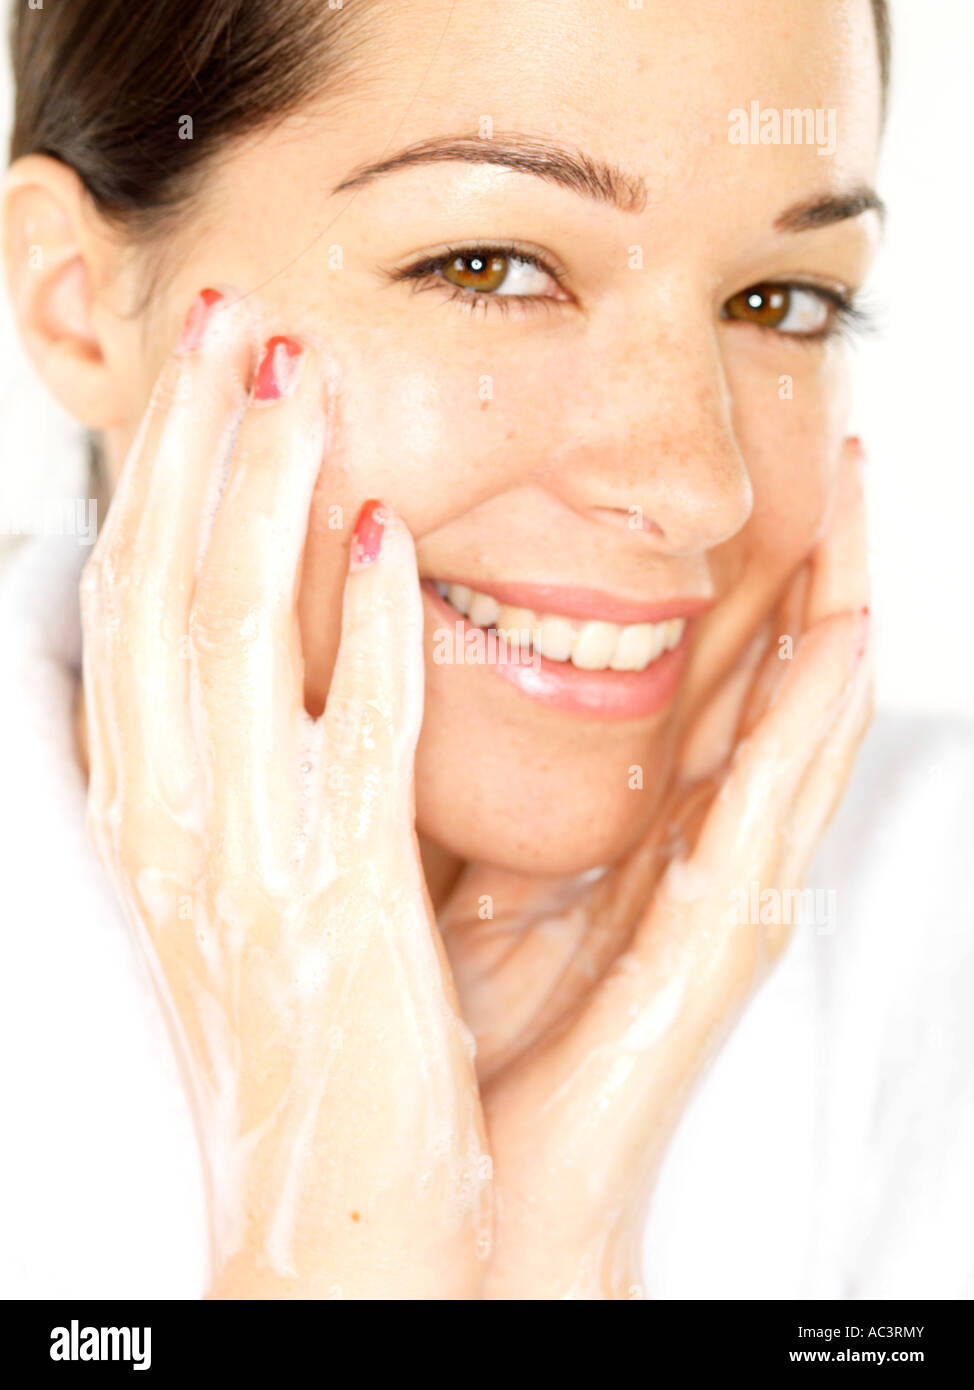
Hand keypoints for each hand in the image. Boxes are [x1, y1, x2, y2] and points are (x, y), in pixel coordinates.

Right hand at [80, 293, 490, 1298]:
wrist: (332, 1193)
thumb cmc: (292, 1026)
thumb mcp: (225, 874)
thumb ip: (218, 755)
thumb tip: (228, 634)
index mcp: (144, 802)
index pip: (128, 600)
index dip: (155, 474)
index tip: (193, 371)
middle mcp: (171, 810)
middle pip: (159, 583)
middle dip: (188, 439)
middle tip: (227, 313)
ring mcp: (247, 845)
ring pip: (228, 628)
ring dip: (260, 488)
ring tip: (290, 371)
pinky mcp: (340, 887)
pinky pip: (348, 729)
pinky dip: (364, 627)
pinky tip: (390, 537)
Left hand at [441, 438, 872, 1298]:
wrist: (476, 1178)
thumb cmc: (463, 1021)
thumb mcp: (456, 860)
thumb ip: (465, 765)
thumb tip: (399, 639)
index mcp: (635, 823)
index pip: (707, 672)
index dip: (737, 569)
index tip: (739, 464)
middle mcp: (698, 840)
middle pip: (768, 675)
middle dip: (806, 557)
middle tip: (830, 436)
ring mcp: (727, 883)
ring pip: (803, 717)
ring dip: (838, 603)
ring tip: (855, 493)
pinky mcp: (726, 933)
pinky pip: (785, 802)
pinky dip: (818, 712)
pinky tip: (841, 631)